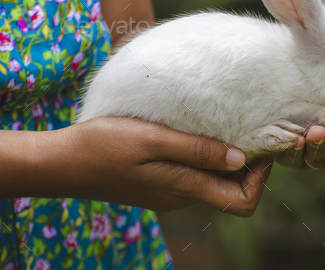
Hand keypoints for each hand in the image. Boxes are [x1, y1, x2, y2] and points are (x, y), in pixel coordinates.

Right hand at [42, 117, 272, 216]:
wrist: (63, 163)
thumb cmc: (105, 146)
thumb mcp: (154, 141)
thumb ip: (197, 152)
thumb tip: (241, 160)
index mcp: (185, 188)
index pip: (242, 202)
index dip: (260, 179)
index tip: (261, 146)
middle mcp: (182, 196)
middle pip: (231, 188)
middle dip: (246, 162)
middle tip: (246, 126)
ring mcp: (169, 192)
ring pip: (212, 179)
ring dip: (223, 155)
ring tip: (222, 122)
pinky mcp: (157, 183)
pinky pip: (192, 173)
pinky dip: (202, 154)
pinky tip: (192, 130)